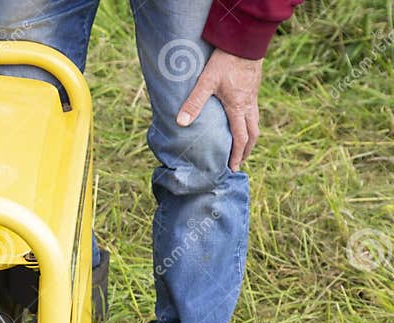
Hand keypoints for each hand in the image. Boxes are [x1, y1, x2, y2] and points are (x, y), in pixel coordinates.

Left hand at [177, 48, 262, 171]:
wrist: (245, 42)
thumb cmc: (225, 61)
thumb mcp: (206, 82)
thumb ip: (194, 102)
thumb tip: (181, 122)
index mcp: (238, 108)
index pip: (240, 138)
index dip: (236, 154)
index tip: (232, 167)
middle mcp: (249, 105)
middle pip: (252, 134)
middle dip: (246, 150)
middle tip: (239, 162)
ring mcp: (253, 97)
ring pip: (255, 123)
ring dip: (249, 137)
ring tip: (242, 146)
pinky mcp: (253, 89)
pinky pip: (254, 112)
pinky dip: (250, 124)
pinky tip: (241, 121)